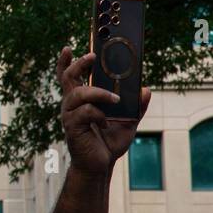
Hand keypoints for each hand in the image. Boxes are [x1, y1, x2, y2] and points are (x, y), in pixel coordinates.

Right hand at [56, 45, 149, 174]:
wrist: (100, 166)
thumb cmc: (109, 142)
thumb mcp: (129, 121)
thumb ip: (136, 105)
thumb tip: (145, 90)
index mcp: (81, 99)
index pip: (69, 76)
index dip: (66, 61)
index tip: (68, 47)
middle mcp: (72, 104)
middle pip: (68, 77)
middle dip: (79, 64)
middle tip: (92, 57)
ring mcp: (70, 115)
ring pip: (79, 93)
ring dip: (99, 93)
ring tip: (115, 101)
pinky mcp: (72, 127)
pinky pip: (85, 112)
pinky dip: (98, 114)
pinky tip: (105, 123)